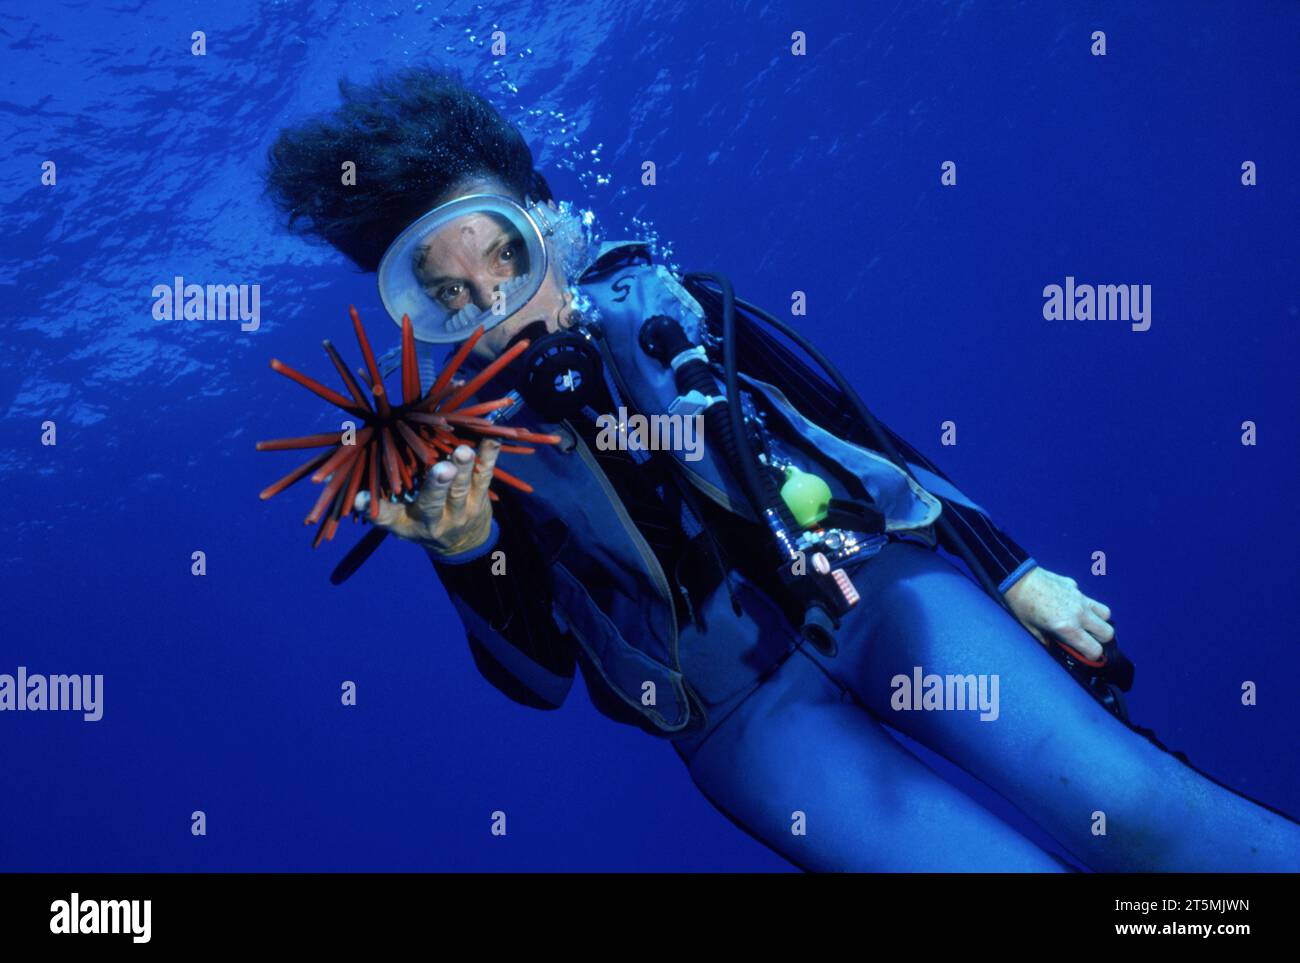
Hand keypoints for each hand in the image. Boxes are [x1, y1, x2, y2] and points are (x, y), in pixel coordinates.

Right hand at [359, 440, 499, 555]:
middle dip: (436, 484)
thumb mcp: (398, 522)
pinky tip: (492, 436)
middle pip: (434, 501)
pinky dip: (490, 454)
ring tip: (463, 451)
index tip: (361, 498)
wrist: (463, 544)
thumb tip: (345, 486)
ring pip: (464, 487)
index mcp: (408, 523)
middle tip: (440, 469)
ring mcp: (462, 508)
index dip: (373, 509)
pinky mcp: (482, 496)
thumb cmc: (421, 524)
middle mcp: (436, 518)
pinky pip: (487, 474)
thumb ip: (377, 505)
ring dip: (464, 467)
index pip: (386, 518)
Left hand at [1003, 566, 1113, 659]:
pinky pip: (1087, 598)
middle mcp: (1079, 613)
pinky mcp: (1074, 586)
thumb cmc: (1021, 606)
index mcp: (1068, 627)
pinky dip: (1084, 605)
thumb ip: (1047, 642)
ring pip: (1106, 613)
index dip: (1091, 656)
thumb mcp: (1031, 630)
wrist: (1016, 578)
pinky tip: (1067, 605)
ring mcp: (1079, 597)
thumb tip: (1055, 649)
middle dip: (1100, 640)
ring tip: (1084, 623)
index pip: (1095, 649)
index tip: (1083, 655)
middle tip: (1086, 639)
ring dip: (1098, 621)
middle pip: (1108, 632)